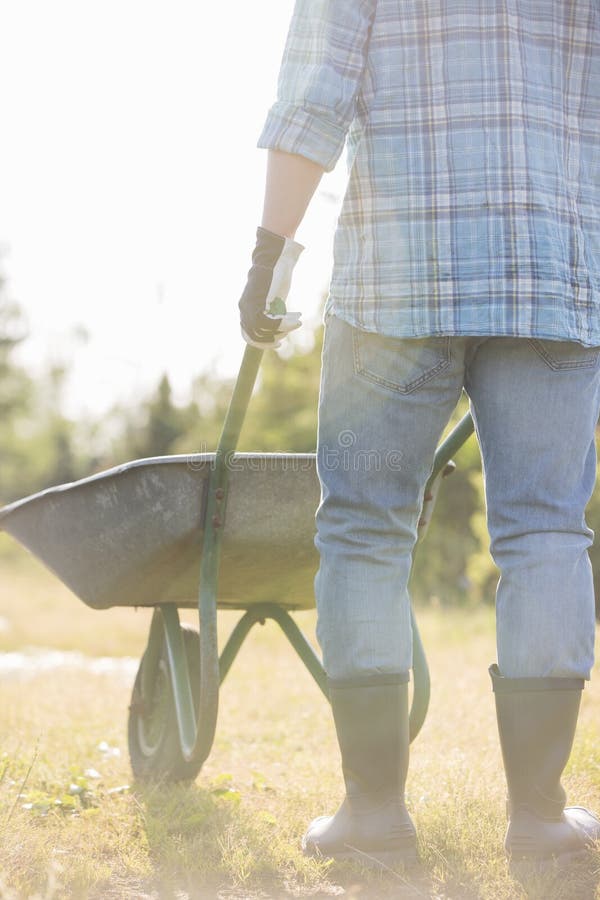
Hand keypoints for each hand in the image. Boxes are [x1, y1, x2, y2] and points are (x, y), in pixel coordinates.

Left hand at [239, 226, 303, 348]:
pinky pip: (271, 323)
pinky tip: (297, 319)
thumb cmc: (276, 275)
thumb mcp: (271, 297)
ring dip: (282, 331)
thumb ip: (271, 311)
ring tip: (296, 322)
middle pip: (255, 336)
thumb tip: (278, 325)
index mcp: (246, 308)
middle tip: (288, 332)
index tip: (279, 342)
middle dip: (273, 339)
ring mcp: (250, 305)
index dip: (262, 343)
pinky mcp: (260, 301)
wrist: (277, 258)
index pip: (248, 335)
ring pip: (263, 331)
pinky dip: (285, 325)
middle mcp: (244, 308)